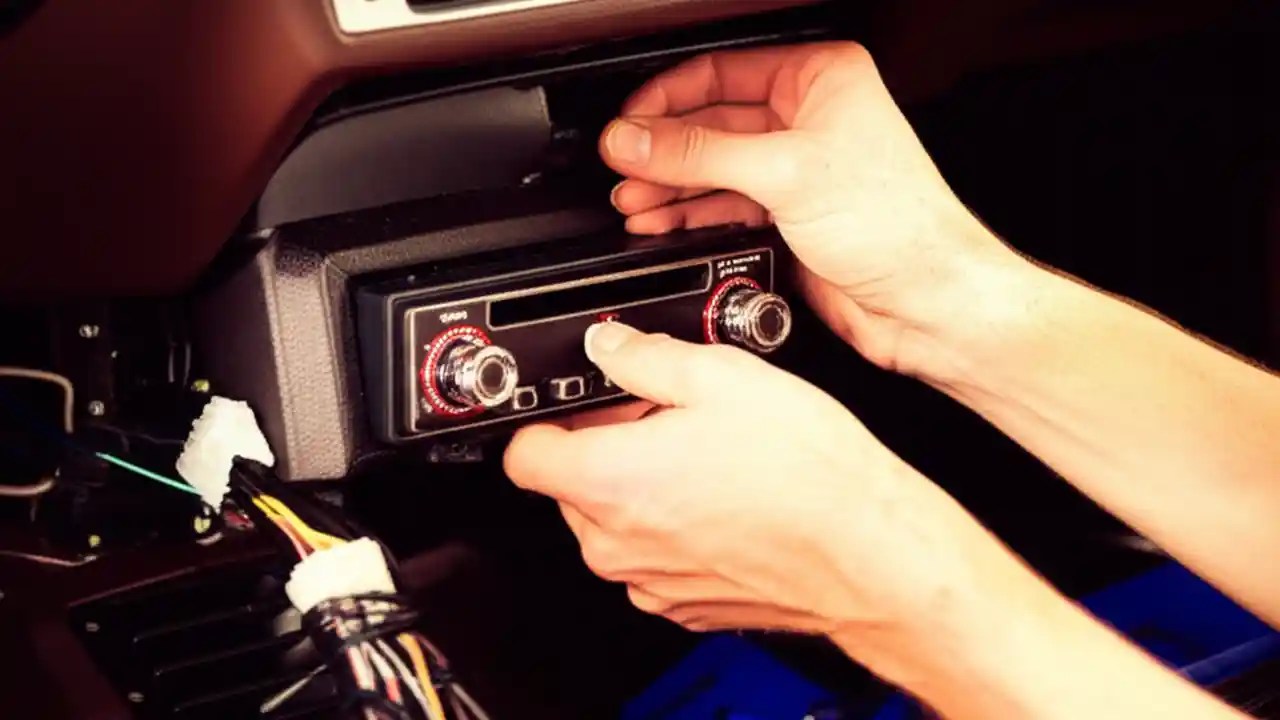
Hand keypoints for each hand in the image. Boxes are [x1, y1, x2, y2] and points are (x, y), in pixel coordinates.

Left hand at [504, 322, 1021, 670]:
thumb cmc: (807, 475)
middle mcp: (616, 543)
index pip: (524, 453)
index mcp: (609, 482)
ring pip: (614, 520)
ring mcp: (650, 581)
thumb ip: (643, 355)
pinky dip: (674, 525)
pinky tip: (726, 496)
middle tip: (666, 414)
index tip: (582, 401)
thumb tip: (609, 344)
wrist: (869, 554)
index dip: (550, 418)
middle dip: (607, 443)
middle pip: (571, 483)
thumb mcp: (721, 376)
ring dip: (642, 484)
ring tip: (707, 454)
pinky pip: (653, 556)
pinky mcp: (684, 604)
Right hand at [601, 42, 1024, 374]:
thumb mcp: (784, 173)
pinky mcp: (788, 217)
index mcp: (820, 79)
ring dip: (669, 186)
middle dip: (661, 149)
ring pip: (713, 168)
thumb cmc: (897, 226)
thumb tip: (635, 141)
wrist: (927, 303)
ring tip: (630, 200)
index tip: (626, 126)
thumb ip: (699, 154)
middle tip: (621, 169)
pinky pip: (724, 206)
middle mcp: (808, 119)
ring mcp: (796, 170)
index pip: (720, 72)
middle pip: (710, 122)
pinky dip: (689, 215)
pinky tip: (658, 223)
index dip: (666, 98)